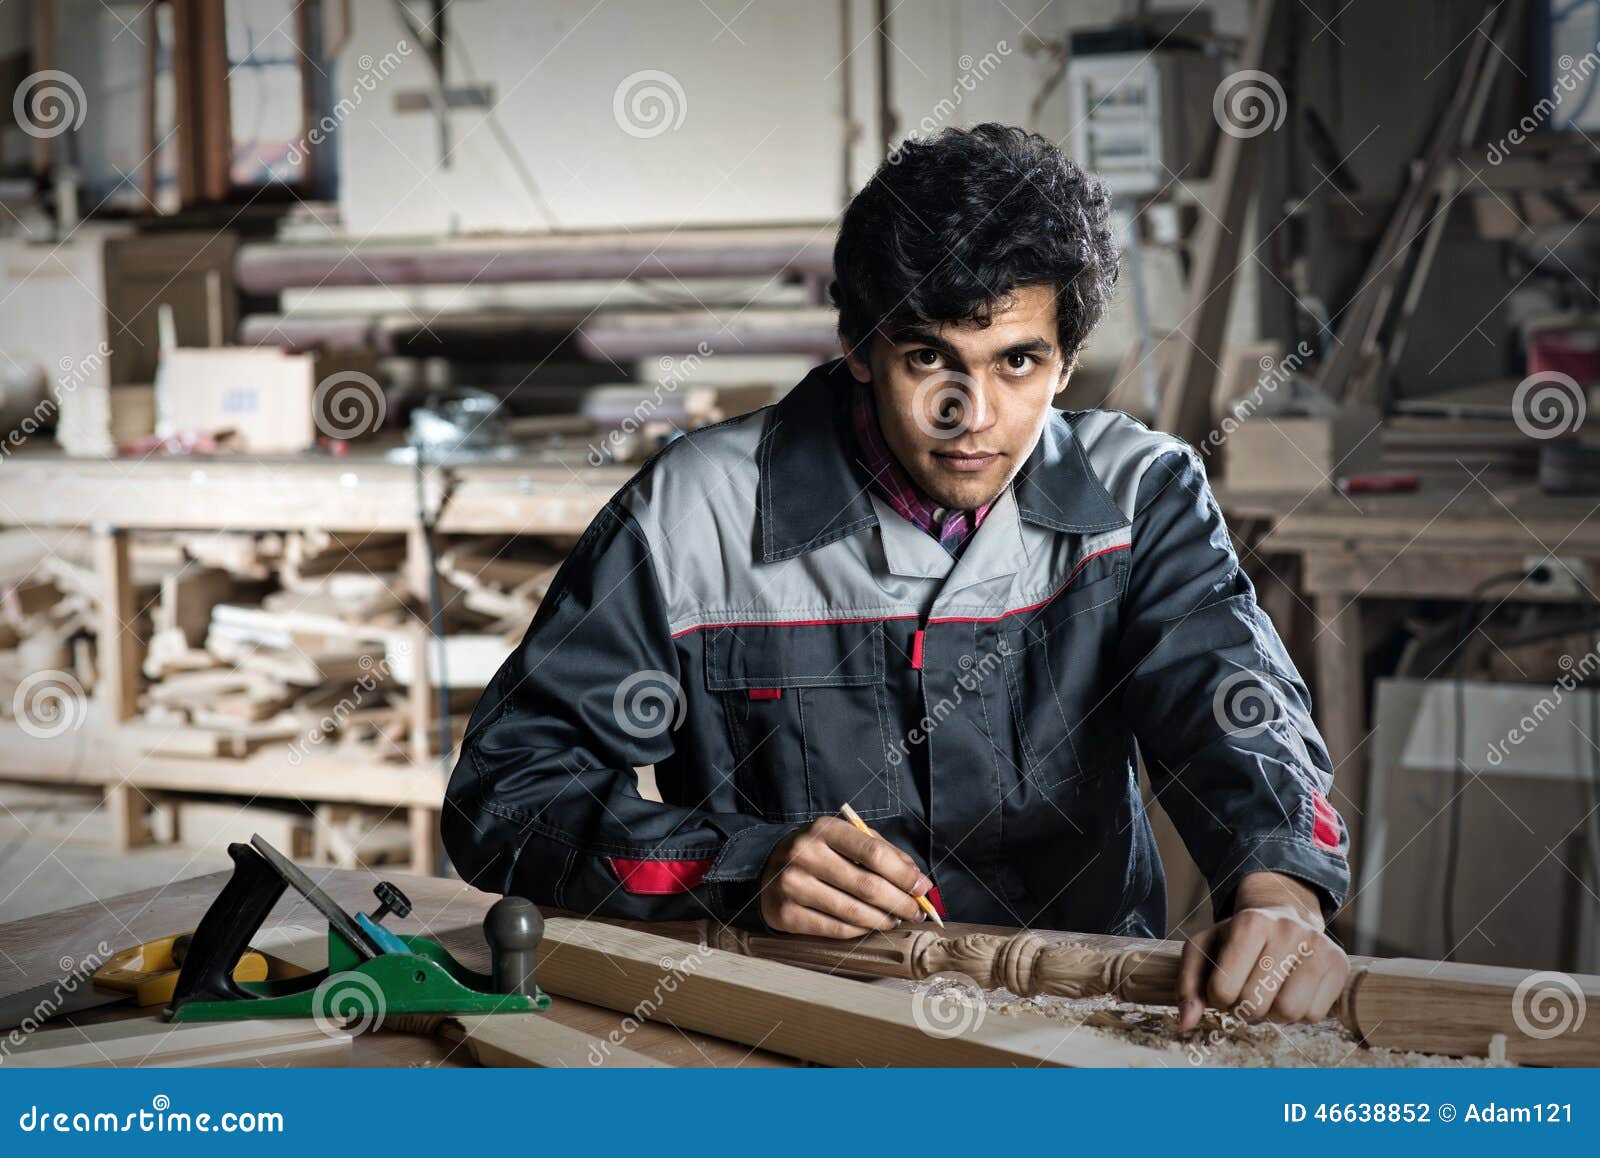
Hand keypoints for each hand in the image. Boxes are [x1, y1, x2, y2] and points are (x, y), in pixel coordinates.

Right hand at [760, 817, 932, 937]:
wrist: (767, 868)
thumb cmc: (819, 853)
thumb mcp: (846, 840)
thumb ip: (882, 853)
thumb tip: (917, 880)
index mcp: (824, 829)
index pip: (873, 853)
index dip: (903, 874)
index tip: (922, 888)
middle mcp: (805, 854)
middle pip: (867, 885)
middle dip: (900, 902)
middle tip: (916, 911)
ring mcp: (792, 886)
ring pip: (853, 912)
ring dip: (883, 920)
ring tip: (896, 919)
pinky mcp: (786, 914)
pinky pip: (836, 929)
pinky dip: (860, 931)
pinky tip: (870, 926)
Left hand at [1176, 872, 1347, 1028]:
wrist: (1286, 915)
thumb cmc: (1238, 938)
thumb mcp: (1205, 949)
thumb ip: (1188, 984)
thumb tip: (1185, 1022)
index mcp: (1250, 922)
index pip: (1223, 990)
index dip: (1218, 999)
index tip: (1223, 986)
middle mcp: (1288, 930)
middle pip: (1255, 1005)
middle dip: (1244, 1009)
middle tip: (1246, 993)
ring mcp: (1318, 947)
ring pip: (1289, 1012)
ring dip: (1273, 1015)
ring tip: (1269, 994)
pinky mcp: (1339, 965)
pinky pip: (1315, 1015)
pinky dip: (1299, 1014)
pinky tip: (1292, 992)